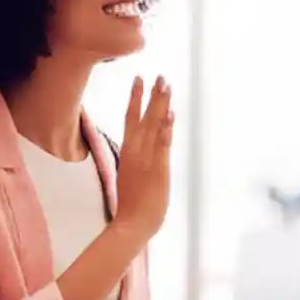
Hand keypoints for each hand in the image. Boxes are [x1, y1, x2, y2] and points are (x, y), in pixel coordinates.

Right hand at [113, 75, 173, 239]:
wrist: (132, 224)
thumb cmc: (132, 204)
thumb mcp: (130, 175)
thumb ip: (135, 159)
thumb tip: (138, 149)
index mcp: (129, 152)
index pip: (131, 118)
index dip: (135, 98)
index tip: (139, 79)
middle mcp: (136, 151)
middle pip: (143, 116)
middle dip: (152, 95)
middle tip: (159, 75)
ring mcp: (147, 159)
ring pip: (153, 126)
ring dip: (160, 104)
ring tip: (165, 84)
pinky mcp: (158, 169)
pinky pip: (162, 145)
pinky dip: (166, 129)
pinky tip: (170, 114)